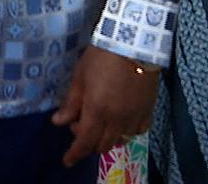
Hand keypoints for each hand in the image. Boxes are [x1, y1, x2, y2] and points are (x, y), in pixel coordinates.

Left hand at [52, 46, 160, 166]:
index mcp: (98, 111)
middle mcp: (118, 119)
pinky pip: (137, 131)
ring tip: (98, 123)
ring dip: (106, 138)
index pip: (84, 141)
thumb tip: (59, 122)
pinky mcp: (148, 111)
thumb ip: (71, 103)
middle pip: (102, 145)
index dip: (74, 154)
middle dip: (87, 142)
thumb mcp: (80, 77)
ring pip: (120, 140)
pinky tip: (119, 121)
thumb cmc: (101, 57)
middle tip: (78, 125)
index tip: (67, 161)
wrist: (134, 45)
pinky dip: (125, 132)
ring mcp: (135, 117)